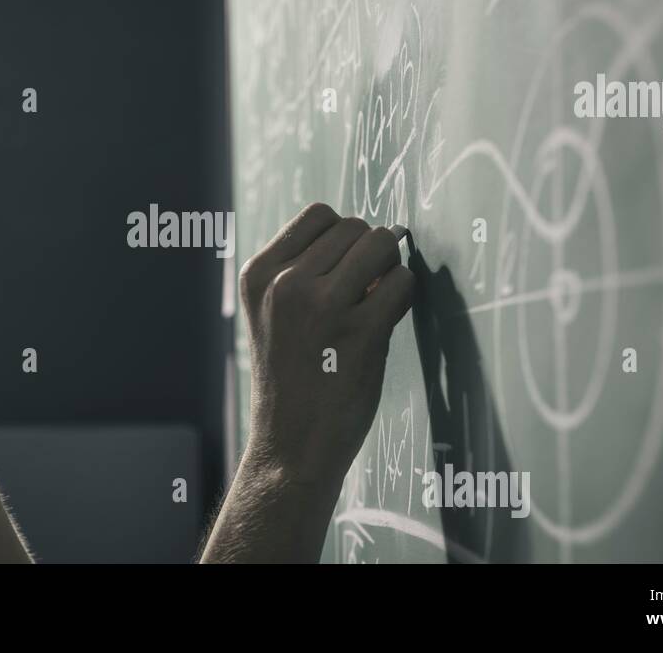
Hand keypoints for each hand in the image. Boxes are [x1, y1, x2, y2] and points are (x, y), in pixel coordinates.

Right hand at [239, 202, 415, 484]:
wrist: (291, 446)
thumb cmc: (290, 379)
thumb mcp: (273, 316)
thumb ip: (305, 274)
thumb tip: (371, 238)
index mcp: (258, 275)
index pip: (318, 215)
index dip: (343, 236)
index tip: (346, 267)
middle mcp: (285, 285)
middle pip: (354, 226)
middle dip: (369, 251)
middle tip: (366, 289)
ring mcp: (322, 308)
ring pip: (381, 244)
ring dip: (389, 267)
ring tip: (378, 300)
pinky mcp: (359, 333)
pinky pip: (402, 281)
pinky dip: (404, 293)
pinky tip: (388, 318)